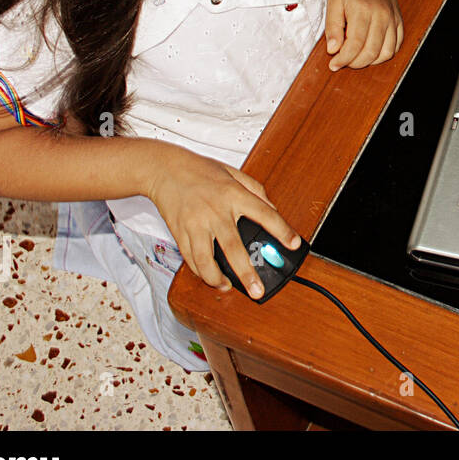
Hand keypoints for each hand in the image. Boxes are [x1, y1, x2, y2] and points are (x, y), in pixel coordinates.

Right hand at [144, 143, 300, 298]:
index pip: (264, 214)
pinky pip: (190, 258)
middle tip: (257, 290)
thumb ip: (256, 190)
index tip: (294, 244)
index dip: (282, 230)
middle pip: (233, 246)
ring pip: (206, 259)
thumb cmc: (200, 170)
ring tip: (227, 287)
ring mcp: (196, 224)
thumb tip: (272, 209)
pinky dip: (200, 272)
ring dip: (216, 279)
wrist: (164, 169)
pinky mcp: (180, 232)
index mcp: (233, 194)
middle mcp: (215, 211)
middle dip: (246, 272)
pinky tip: (210, 277)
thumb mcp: (234, 172)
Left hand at [324, 0, 403, 69]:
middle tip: (343, 61)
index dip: (343, 59)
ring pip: (386, 52)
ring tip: (356, 57)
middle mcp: (381, 14)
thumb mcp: (333, 3)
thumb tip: (333, 50)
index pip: (355, 44)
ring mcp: (392, 17)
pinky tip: (371, 52)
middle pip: (371, 51)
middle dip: (355, 63)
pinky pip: (396, 45)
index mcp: (363, 9)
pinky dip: (384, 54)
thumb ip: (332, 28)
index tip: (334, 65)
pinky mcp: (398, 19)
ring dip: (370, 61)